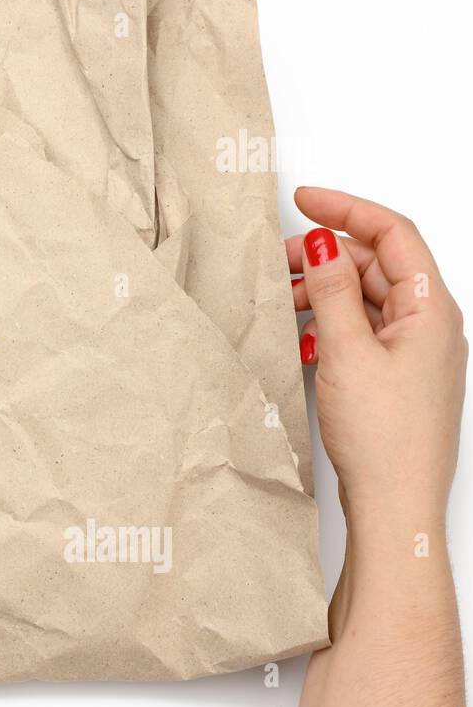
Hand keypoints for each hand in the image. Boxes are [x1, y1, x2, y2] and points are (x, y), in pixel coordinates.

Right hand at [288, 187, 466, 541]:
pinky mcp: (393, 376)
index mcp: (430, 309)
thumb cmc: (385, 439)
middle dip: (326, 254)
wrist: (395, 506)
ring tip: (282, 302)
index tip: (303, 200)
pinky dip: (328, 324)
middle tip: (276, 260)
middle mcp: (429, 325)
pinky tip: (302, 339)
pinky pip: (359, 330)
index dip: (346, 209)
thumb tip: (320, 240)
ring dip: (323, 291)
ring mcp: (413, 352)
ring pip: (364, 298)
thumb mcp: (348, 351)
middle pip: (376, 264)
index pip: (393, 234)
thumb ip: (333, 290)